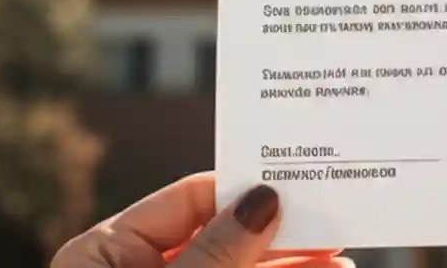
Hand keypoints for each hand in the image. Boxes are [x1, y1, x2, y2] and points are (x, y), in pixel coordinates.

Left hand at [52, 173, 349, 267]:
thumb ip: (217, 252)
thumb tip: (265, 199)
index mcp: (105, 251)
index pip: (192, 198)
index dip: (249, 189)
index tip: (301, 185)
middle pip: (224, 234)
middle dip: (282, 231)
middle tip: (334, 221)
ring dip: (293, 263)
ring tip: (340, 258)